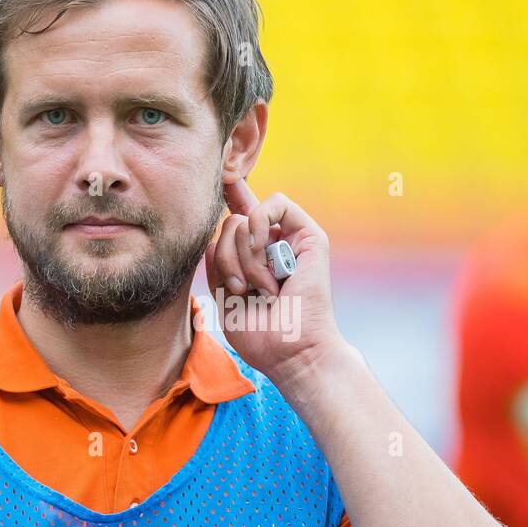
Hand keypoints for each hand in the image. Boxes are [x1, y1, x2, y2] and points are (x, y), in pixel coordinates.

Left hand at [203, 179, 350, 389]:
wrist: (290, 351)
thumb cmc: (260, 333)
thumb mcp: (224, 295)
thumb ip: (218, 260)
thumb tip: (226, 223)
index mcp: (253, 260)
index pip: (237, 217)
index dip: (229, 193)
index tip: (222, 175)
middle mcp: (271, 246)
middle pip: (228, 224)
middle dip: (226, 258)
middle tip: (242, 289)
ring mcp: (290, 240)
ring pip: (243, 218)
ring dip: (243, 258)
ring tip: (263, 288)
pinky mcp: (309, 235)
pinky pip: (275, 204)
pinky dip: (258, 224)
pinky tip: (261, 251)